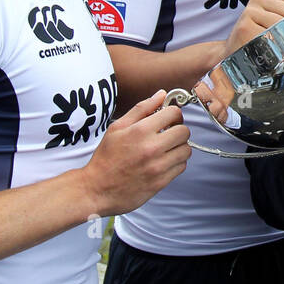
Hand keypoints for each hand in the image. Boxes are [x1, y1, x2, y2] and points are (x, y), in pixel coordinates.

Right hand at [80, 90, 190, 215]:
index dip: (173, 114)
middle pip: (184, 132)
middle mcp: (152, 148)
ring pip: (186, 150)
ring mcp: (158, 166)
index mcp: (140, 131)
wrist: (97, 189)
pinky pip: (181, 166)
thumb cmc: (106, 157)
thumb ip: (141, 108)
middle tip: (168, 134)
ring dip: (178, 147)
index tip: (168, 119)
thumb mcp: (117, 127)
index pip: (174, 113)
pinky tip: (162, 162)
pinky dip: (175, 163)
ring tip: (165, 149)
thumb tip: (161, 94)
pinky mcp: (161, 182)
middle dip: (178, 130)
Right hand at [223, 0, 283, 56]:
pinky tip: (267, 52)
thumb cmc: (257, 39)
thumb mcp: (272, 22)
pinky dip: (273, 48)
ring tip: (275, 48)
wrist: (232, 54)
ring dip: (283, 41)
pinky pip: (270, 37)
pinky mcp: (245, 28)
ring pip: (281, 26)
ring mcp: (250, 12)